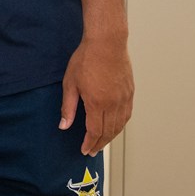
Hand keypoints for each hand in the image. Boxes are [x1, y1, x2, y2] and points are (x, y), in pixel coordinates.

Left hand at [59, 34, 133, 155]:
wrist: (107, 43)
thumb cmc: (86, 59)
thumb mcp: (70, 83)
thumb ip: (68, 107)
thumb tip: (64, 126)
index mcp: (97, 103)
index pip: (94, 131)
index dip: (89, 143)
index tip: (84, 150)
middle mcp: (114, 104)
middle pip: (108, 132)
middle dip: (100, 144)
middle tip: (92, 152)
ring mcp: (124, 99)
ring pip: (120, 125)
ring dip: (111, 137)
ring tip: (102, 143)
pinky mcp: (130, 93)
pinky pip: (127, 115)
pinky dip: (120, 126)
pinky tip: (115, 127)